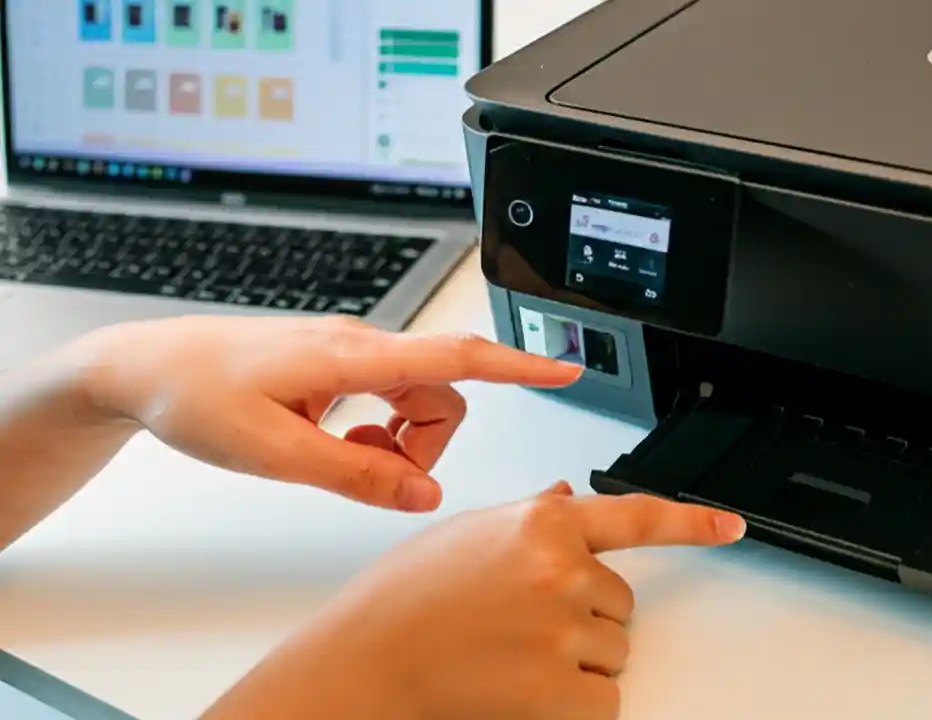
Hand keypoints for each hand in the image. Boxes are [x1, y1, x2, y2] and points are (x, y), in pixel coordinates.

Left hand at [75, 315, 580, 510]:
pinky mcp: (335, 365)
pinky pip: (385, 398)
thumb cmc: (197, 394)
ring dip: (396, 440)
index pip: (457, 356)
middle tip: (371, 473)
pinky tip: (330, 440)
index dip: (519, 363)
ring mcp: (348, 354)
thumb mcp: (277, 453)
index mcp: (353, 357)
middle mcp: (360, 347)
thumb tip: (424, 493)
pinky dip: (375, 430)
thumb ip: (358, 474)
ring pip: (415, 400)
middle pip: (442, 395)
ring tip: (340, 456)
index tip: (565, 367)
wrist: (145, 367)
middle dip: (425, 443)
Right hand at [205, 483, 747, 719]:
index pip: (636, 516)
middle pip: (621, 602)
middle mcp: (559, 567)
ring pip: (615, 651)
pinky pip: (605, 700)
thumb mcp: (466, 537)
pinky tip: (524, 688)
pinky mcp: (555, 686)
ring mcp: (560, 626)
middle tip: (521, 624)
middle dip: (585, 617)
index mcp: (541, 522)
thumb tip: (569, 493)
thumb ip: (528, 516)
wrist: (363, 663)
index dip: (692, 522)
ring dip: (579, 660)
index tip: (729, 526)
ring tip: (511, 653)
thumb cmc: (402, 599)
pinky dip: (577, 705)